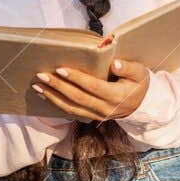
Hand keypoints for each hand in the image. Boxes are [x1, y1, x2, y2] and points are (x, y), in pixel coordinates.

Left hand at [31, 60, 149, 122]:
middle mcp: (105, 108)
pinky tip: (45, 95)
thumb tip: (115, 63)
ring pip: (71, 108)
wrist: (142, 105)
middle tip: (41, 76)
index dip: (76, 79)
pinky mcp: (91, 116)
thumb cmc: (139, 84)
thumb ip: (128, 68)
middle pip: (77, 98)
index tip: (61, 69)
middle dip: (58, 87)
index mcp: (117, 96)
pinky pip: (71, 112)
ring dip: (52, 97)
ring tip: (37, 86)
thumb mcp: (140, 73)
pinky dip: (57, 104)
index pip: (93, 87)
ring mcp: (97, 115)